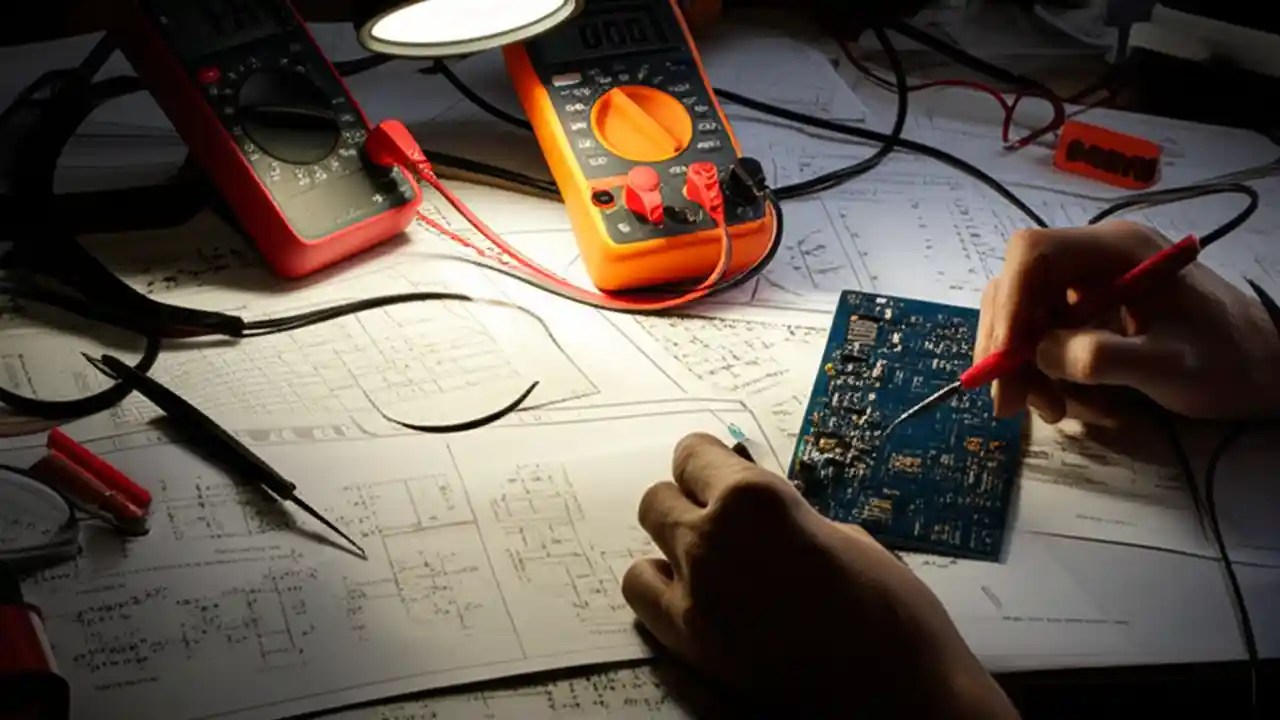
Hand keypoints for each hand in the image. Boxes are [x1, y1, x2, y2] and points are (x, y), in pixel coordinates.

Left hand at [622, 433, 1018, 718]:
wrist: (904, 703)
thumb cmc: (896, 617)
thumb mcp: (849, 540)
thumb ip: (790, 520)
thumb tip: (765, 518)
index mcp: (754, 501)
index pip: (692, 455)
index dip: (709, 465)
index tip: (720, 474)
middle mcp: (709, 544)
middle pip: (656, 503)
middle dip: (686, 509)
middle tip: (721, 526)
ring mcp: (693, 605)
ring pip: (640, 563)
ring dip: (670, 563)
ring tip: (709, 575)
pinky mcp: (690, 657)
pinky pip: (650, 616)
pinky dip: (668, 609)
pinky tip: (704, 614)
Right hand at [977, 220, 1279, 423]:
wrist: (1263, 369)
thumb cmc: (1226, 361)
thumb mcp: (1170, 365)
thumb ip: (1101, 356)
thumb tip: (1037, 353)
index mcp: (1116, 249)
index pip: (1032, 254)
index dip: (1009, 304)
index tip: (1004, 361)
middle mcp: (1092, 258)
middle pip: (1017, 287)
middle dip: (1008, 347)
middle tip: (1012, 406)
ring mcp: (1087, 284)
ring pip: (1024, 316)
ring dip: (1026, 367)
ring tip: (1056, 410)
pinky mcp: (1087, 312)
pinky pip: (1043, 336)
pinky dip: (1045, 373)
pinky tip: (1073, 401)